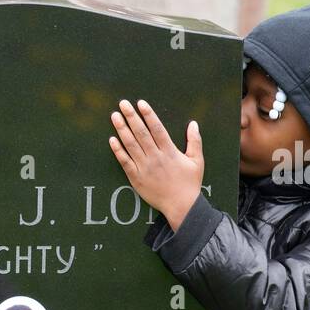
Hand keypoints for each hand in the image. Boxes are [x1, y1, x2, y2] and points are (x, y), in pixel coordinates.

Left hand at [108, 99, 203, 231]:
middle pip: (141, 133)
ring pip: (131, 145)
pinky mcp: (136, 178)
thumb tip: (194, 124)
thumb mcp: (197, 161)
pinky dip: (118, 150)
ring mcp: (144, 168)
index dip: (148, 115)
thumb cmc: (190, 183)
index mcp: (170, 152)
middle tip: (123, 103)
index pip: (157, 129)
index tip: (140, 103)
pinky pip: (125, 162)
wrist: (181, 206)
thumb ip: (195, 141)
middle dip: (131, 117)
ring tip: (115, 116)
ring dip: (122, 129)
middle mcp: (155, 157)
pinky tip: (112, 139)